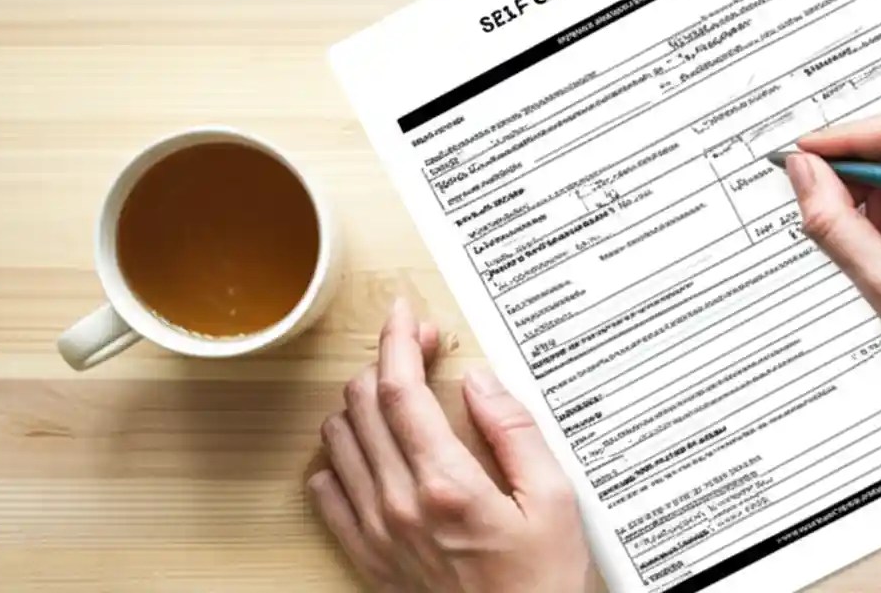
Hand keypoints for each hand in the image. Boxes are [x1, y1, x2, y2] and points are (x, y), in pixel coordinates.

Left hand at [307, 300, 594, 592]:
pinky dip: (339, 457)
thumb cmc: (542, 582)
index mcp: (446, 484)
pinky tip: (369, 448)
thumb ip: (515, 433)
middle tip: (419, 349)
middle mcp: (400, 506)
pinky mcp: (369, 558)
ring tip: (397, 392)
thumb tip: (480, 381)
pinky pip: (327, 493)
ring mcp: (378, 533)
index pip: (402, 391)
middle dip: (385, 361)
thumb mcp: (554, 500)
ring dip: (361, 403)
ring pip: (339, 440)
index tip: (406, 315)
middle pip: (363, 406)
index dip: (398, 341)